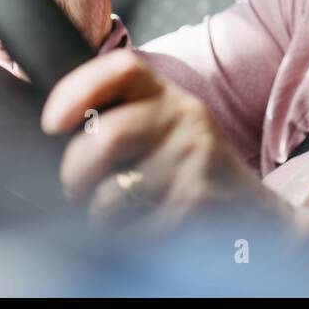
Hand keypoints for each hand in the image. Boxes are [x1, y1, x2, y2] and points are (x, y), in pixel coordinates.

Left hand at [42, 49, 279, 232]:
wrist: (257, 217)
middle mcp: (185, 118)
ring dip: (99, 216)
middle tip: (76, 189)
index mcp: (168, 97)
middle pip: (107, 137)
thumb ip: (124, 118)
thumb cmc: (193, 176)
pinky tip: (145, 232)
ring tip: (117, 216)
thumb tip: (57, 126)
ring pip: (112, 193)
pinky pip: (132, 229)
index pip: (123, 69)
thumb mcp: (165, 131)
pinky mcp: (198, 202)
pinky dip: (126, 239)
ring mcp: (194, 159)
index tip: (52, 122)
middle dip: (75, 173)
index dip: (79, 88)